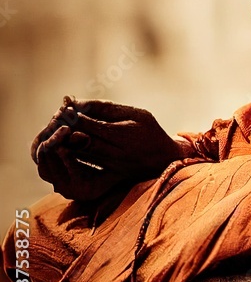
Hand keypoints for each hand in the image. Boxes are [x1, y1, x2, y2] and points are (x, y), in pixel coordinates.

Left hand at [32, 97, 183, 201]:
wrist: (165, 160)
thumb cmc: (150, 131)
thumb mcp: (136, 113)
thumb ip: (108, 109)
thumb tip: (79, 103)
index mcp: (126, 135)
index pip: (93, 125)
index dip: (75, 116)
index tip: (63, 107)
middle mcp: (118, 153)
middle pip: (84, 141)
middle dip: (67, 129)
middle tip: (55, 119)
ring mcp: (112, 167)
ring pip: (82, 156)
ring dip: (66, 142)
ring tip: (57, 130)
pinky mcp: (108, 178)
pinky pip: (85, 169)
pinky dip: (72, 157)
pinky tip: (64, 147)